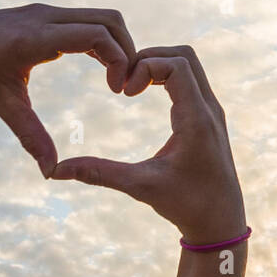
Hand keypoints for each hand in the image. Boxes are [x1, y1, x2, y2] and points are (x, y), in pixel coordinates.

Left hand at [0, 4, 136, 176]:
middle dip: (127, 50)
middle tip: (126, 85)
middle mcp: (44, 17)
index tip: (118, 91)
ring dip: (115, 43)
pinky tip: (98, 67)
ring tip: (116, 78)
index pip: (97, 34)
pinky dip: (100, 39)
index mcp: (35, 37)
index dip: (119, 60)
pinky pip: (83, 19)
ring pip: (99, 16)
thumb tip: (50, 172)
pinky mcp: (40, 14)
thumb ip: (30, 135)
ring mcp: (43, 12)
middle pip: (109, 19)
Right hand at [50, 45, 244, 243]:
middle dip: (150, 58)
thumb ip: (99, 173)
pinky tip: (145, 93)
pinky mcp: (210, 116)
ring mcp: (212, 110)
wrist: (221, 221)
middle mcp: (209, 108)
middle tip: (124, 82)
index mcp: (196, 119)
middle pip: (185, 55)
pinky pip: (191, 79)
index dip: (145, 67)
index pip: (177, 65)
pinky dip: (168, 76)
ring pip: (190, 64)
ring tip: (132, 86)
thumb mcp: (140, 187)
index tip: (125, 93)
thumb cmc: (186, 204)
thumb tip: (55, 171)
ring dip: (159, 65)